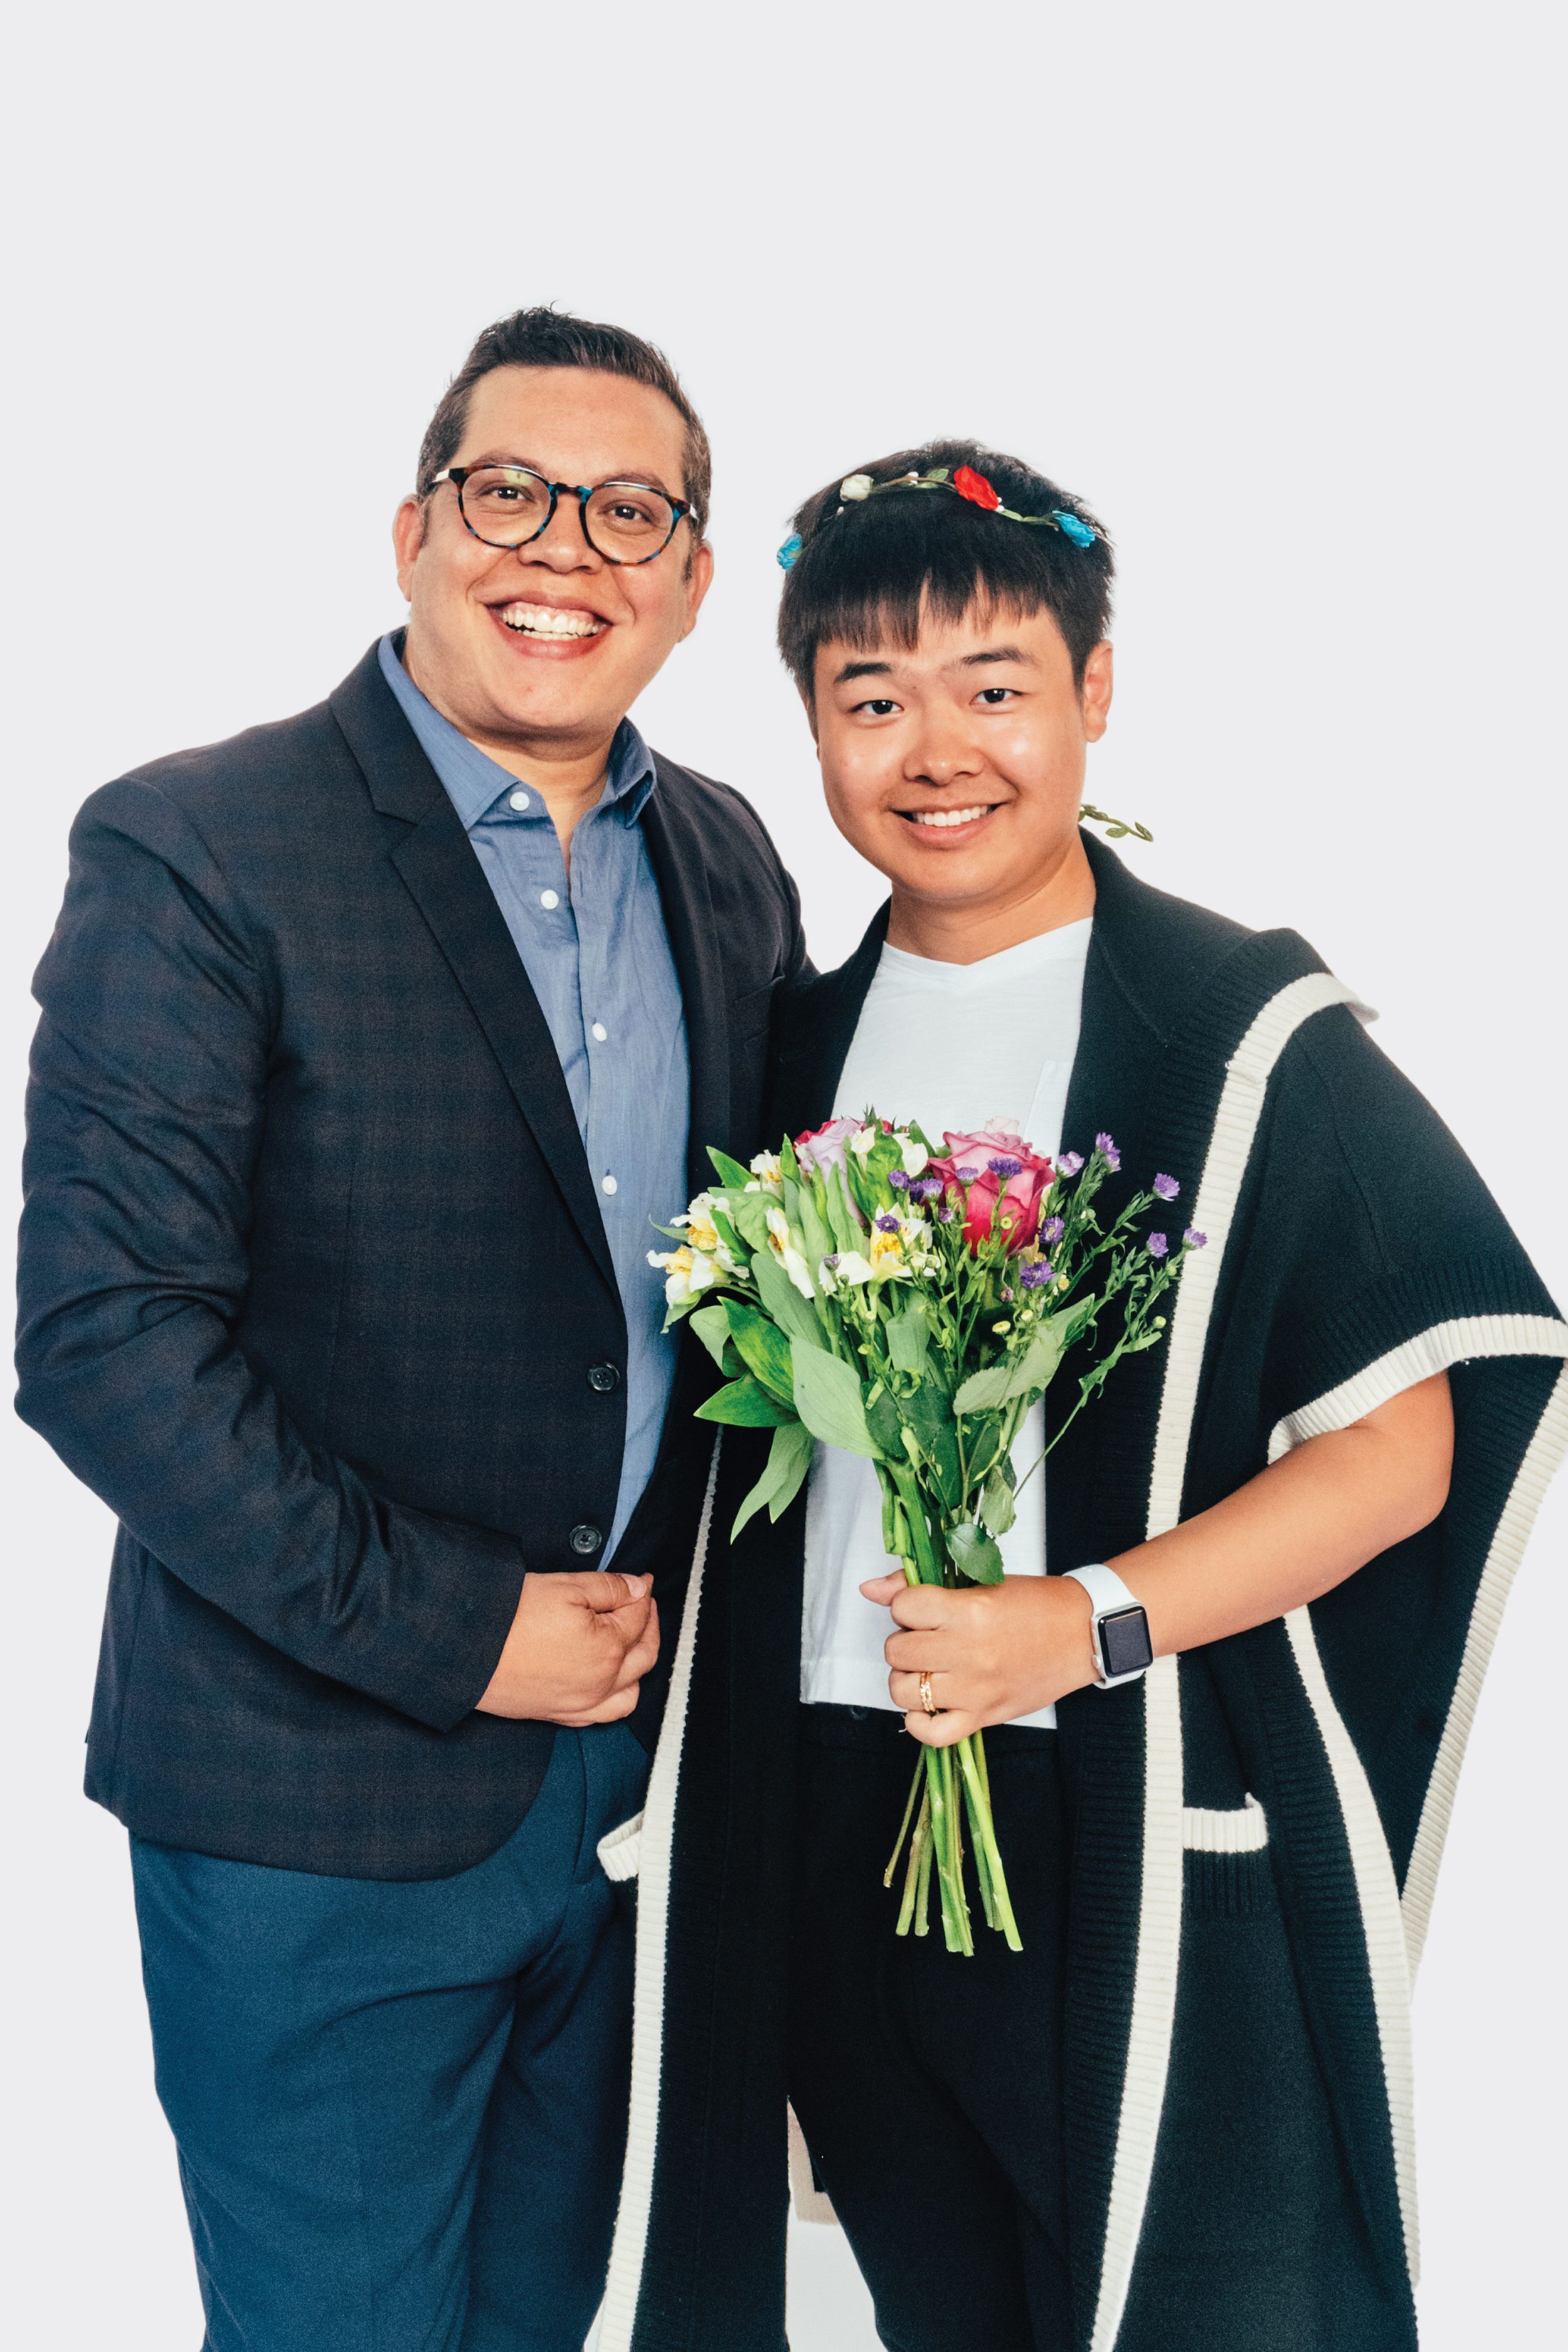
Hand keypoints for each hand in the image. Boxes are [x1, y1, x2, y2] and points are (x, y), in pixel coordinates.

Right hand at [476, 1570, 659, 1724]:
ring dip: (639, 1666)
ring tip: (632, 1643)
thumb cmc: (509, 1618)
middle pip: (644, 1654)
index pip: (638, 1616)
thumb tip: (637, 1587)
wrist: (465, 1652)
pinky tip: (609, 1682)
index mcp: (608, 1648)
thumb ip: (609, 1587)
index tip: (642, 1579)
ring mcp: (581, 1704)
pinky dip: (615, 1697)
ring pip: (631, 1692)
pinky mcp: (559, 1715)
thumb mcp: (564, 1586)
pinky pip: (603, 1715)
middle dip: (649, 1624)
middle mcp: (601, 1683)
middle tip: (642, 1603)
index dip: (642, 1591)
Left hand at [859, 1571, 1097, 1747]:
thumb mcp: (981, 1583)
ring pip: (904, 1690)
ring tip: (928, 1667)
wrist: (1081, 1633)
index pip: (904, 1607)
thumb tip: (870, 1588)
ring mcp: (975, 1689)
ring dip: (909, 1677)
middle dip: (905, 1640)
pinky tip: (929, 1703)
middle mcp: (969, 1653)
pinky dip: (920, 1722)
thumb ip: (920, 1589)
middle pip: (897, 1650)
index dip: (905, 1604)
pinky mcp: (985, 1716)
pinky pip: (933, 1733)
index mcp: (969, 1611)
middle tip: (926, 1636)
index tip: (921, 1607)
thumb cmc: (1035, 1605)